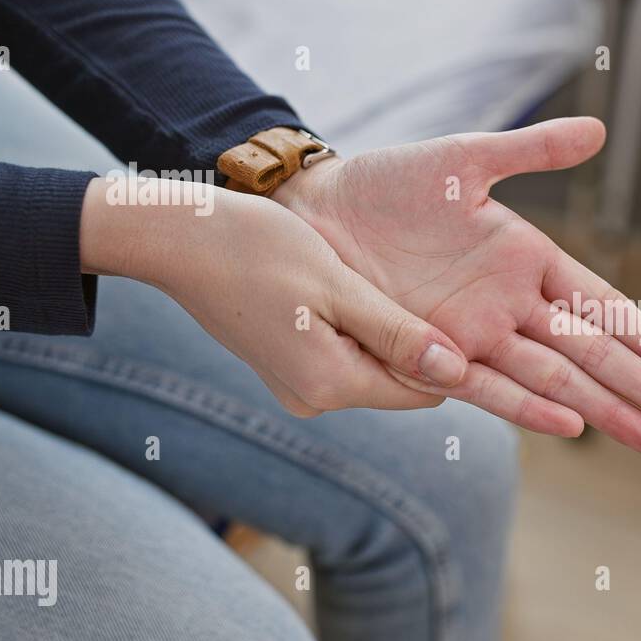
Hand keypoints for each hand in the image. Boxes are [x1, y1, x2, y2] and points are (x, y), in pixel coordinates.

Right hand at [79, 175, 467, 416]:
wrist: (179, 240)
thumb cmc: (258, 249)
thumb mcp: (340, 287)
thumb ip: (398, 333)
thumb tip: (459, 373)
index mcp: (331, 385)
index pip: (425, 390)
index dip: (449, 353)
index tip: (461, 302)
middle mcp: (314, 400)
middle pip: (400, 380)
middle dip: (416, 339)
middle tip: (421, 280)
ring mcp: (298, 387)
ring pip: (374, 365)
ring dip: (385, 329)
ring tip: (374, 280)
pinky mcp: (288, 368)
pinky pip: (345, 355)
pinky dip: (357, 326)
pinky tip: (346, 287)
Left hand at [273, 117, 640, 453]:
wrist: (315, 212)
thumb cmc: (388, 184)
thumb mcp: (466, 159)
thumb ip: (532, 151)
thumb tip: (599, 133)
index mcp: (528, 259)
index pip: (604, 306)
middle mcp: (510, 305)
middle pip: (593, 354)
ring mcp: (476, 333)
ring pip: (555, 379)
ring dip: (604, 411)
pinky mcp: (433, 352)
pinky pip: (491, 386)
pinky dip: (531, 407)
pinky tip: (573, 428)